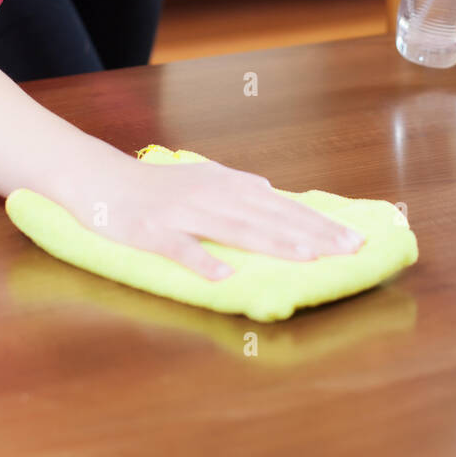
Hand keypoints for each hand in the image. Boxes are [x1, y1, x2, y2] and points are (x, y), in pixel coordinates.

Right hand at [62, 153, 365, 280]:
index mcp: (228, 185)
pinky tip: (225, 277)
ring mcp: (183, 213)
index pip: (282, 206)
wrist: (101, 179)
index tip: (354, 238)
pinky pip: (181, 249)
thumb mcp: (203, 179)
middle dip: (312, 233)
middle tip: (350, 249)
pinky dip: (203, 262)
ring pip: (234, 229)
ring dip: (272, 242)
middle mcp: (212, 195)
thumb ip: (238, 189)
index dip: (319, 222)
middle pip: (269, 216)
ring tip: (306, 256)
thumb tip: (274, 194)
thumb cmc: (156, 187)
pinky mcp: (153, 231)